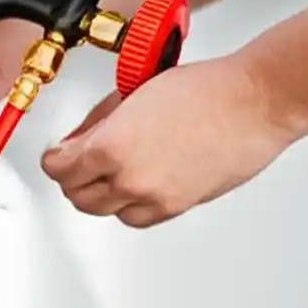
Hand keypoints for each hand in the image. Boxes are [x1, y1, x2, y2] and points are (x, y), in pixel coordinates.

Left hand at [40, 57, 301, 227]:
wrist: (252, 102)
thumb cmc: (204, 90)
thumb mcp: (132, 93)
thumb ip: (97, 123)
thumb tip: (75, 141)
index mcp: (111, 146)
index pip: (60, 170)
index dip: (55, 160)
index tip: (57, 155)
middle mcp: (129, 178)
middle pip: (78, 197)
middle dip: (73, 179)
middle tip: (76, 163)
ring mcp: (154, 197)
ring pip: (107, 211)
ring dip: (100, 194)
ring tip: (107, 173)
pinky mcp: (178, 206)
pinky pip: (138, 218)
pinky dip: (129, 205)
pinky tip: (134, 185)